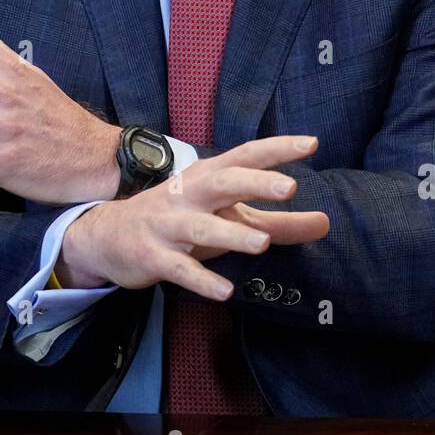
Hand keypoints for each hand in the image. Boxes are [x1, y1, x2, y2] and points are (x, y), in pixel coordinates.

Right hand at [58, 135, 329, 299]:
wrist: (108, 236)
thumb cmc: (181, 222)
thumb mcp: (228, 218)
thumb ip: (278, 223)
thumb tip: (326, 222)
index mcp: (207, 178)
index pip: (245, 156)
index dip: (277, 149)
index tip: (311, 143)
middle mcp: (187, 195)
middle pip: (221, 182)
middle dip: (253, 183)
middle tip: (289, 187)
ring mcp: (167, 225)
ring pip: (200, 228)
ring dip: (230, 234)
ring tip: (262, 244)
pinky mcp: (153, 257)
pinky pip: (179, 269)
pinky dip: (201, 280)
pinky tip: (226, 291)